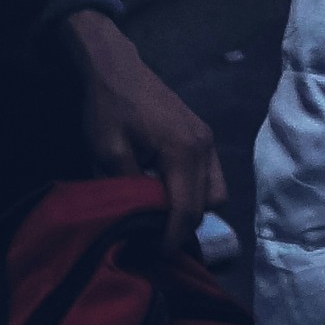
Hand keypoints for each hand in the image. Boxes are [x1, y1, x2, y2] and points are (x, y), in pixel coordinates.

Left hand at [69, 7, 218, 224]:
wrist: (116, 67)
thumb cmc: (109, 109)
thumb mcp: (108, 152)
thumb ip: (129, 187)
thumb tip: (141, 219)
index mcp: (184, 151)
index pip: (188, 209)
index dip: (173, 238)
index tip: (155, 256)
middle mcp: (205, 146)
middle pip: (209, 204)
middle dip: (185, 227)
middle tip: (155, 238)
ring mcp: (207, 139)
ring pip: (216, 191)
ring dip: (193, 209)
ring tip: (162, 216)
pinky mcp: (203, 135)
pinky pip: (210, 175)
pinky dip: (195, 191)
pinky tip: (168, 192)